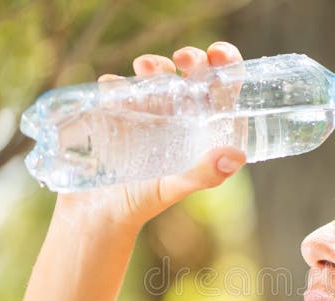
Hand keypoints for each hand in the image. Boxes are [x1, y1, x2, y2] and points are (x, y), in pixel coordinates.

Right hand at [55, 42, 246, 233]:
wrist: (99, 212)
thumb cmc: (146, 200)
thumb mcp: (176, 187)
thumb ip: (205, 174)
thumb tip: (235, 156)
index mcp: (203, 126)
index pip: (223, 87)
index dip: (226, 64)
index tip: (217, 54)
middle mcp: (179, 112)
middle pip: (192, 72)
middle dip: (192, 57)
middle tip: (185, 59)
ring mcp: (147, 108)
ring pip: (156, 72)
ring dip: (154, 63)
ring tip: (147, 68)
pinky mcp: (114, 109)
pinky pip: (115, 85)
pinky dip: (115, 82)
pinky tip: (113, 89)